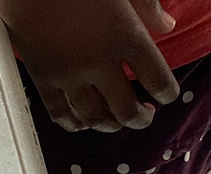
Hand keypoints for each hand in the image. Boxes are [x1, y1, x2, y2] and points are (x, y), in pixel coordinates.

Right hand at [0, 0, 178, 131]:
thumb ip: (148, 5)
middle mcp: (99, 63)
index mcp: (126, 36)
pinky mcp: (43, 79)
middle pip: (127, 110)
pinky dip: (74, 124)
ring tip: (117, 120)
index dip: (167, 93)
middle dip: (141, 118)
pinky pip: (60, 114)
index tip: (165, 93)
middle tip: (145, 115)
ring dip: (111, 125)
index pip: (158, 80)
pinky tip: (83, 123)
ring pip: (95, 118)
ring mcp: (69, 75)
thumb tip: (167, 25)